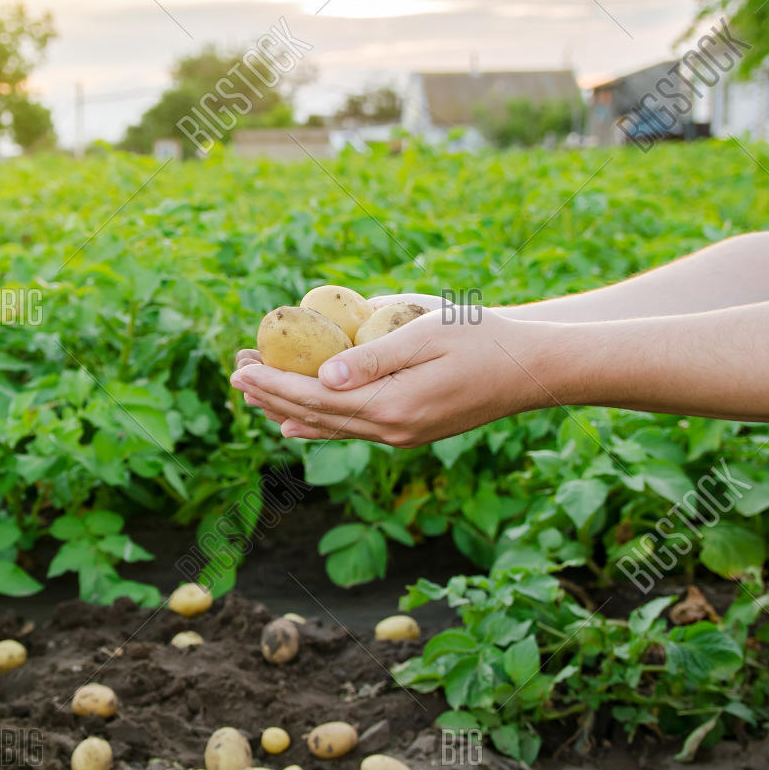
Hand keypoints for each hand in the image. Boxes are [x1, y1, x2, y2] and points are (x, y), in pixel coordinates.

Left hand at [231, 308, 556, 446]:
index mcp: (392, 406)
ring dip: (289, 409)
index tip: (241, 366)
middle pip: (314, 416)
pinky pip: (352, 430)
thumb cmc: (482, 336)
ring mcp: (402, 436)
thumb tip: (322, 378)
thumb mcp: (425, 333)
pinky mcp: (410, 432)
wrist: (533, 368)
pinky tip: (295, 423)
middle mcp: (392, 430)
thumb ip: (372, 357)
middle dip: (271, 394)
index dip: (274, 383)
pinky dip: (318, 423)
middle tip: (235, 372)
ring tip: (254, 394)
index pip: (314, 398)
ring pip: (330, 427)